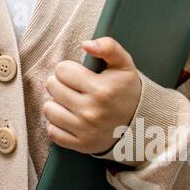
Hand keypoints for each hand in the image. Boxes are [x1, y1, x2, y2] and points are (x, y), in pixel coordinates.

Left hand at [43, 37, 142, 155]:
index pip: (62, 70)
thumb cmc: (126, 90)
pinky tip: (70, 118)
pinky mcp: (81, 145)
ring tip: (70, 101)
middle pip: (52, 87)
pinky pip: (52, 132)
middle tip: (73, 87)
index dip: (68, 69)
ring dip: (56, 103)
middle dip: (60, 83)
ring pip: (48, 109)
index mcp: (101, 89)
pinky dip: (57, 124)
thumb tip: (85, 44)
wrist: (140, 124)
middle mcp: (91, 111)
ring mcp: (85, 130)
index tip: (78, 74)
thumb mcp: (123, 64)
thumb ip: (108, 46)